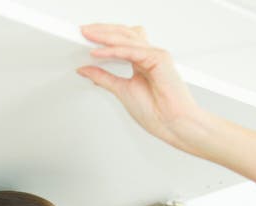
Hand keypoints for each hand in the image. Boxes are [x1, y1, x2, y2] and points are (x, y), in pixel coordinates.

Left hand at [77, 24, 207, 152]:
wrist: (173, 124)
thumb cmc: (156, 113)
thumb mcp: (120, 90)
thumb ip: (103, 77)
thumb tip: (85, 69)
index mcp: (141, 62)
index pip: (121, 41)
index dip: (103, 36)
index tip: (84, 37)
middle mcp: (149, 56)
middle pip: (123, 34)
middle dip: (102, 30)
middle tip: (83, 31)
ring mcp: (155, 55)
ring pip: (127, 38)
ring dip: (105, 36)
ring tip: (87, 36)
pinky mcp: (159, 58)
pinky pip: (131, 51)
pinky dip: (113, 51)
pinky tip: (99, 52)